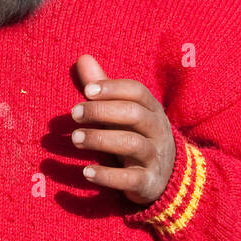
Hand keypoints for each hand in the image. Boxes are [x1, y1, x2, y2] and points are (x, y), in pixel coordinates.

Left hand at [69, 54, 175, 205]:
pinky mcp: (148, 182)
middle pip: (134, 114)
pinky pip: (130, 179)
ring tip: (74, 139)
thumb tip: (82, 57)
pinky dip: (107, 176)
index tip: (87, 91)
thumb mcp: (123, 112)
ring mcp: (155, 156)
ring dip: (100, 140)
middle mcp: (157, 130)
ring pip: (131, 144)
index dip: (112, 89)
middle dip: (101, 112)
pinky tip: (86, 172)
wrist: (167, 178)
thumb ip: (103, 89)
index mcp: (151, 109)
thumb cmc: (136, 135)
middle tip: (73, 115)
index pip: (137, 92)